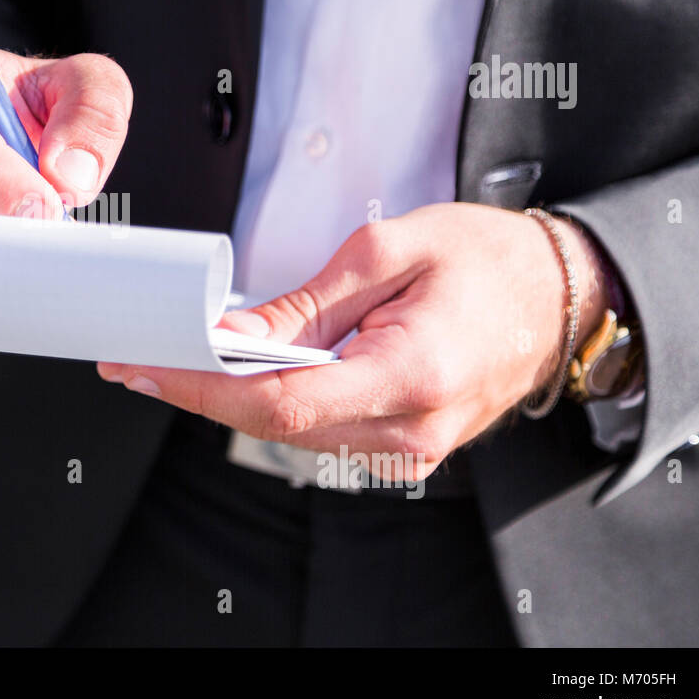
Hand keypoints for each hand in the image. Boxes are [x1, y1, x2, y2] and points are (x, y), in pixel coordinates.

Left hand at [98, 203, 609, 479]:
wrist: (560, 293)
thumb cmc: (488, 258)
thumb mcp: (390, 251)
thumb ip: (306, 304)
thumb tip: (234, 340)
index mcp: (411, 373)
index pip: (280, 402)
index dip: (201, 389)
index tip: (144, 368)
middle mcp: (411, 428)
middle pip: (277, 424)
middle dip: (199, 391)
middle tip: (137, 358)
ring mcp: (411, 447)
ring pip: (294, 432)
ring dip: (230, 398)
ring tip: (174, 361)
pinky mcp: (405, 444)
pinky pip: (323, 429)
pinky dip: (274, 402)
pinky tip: (239, 374)